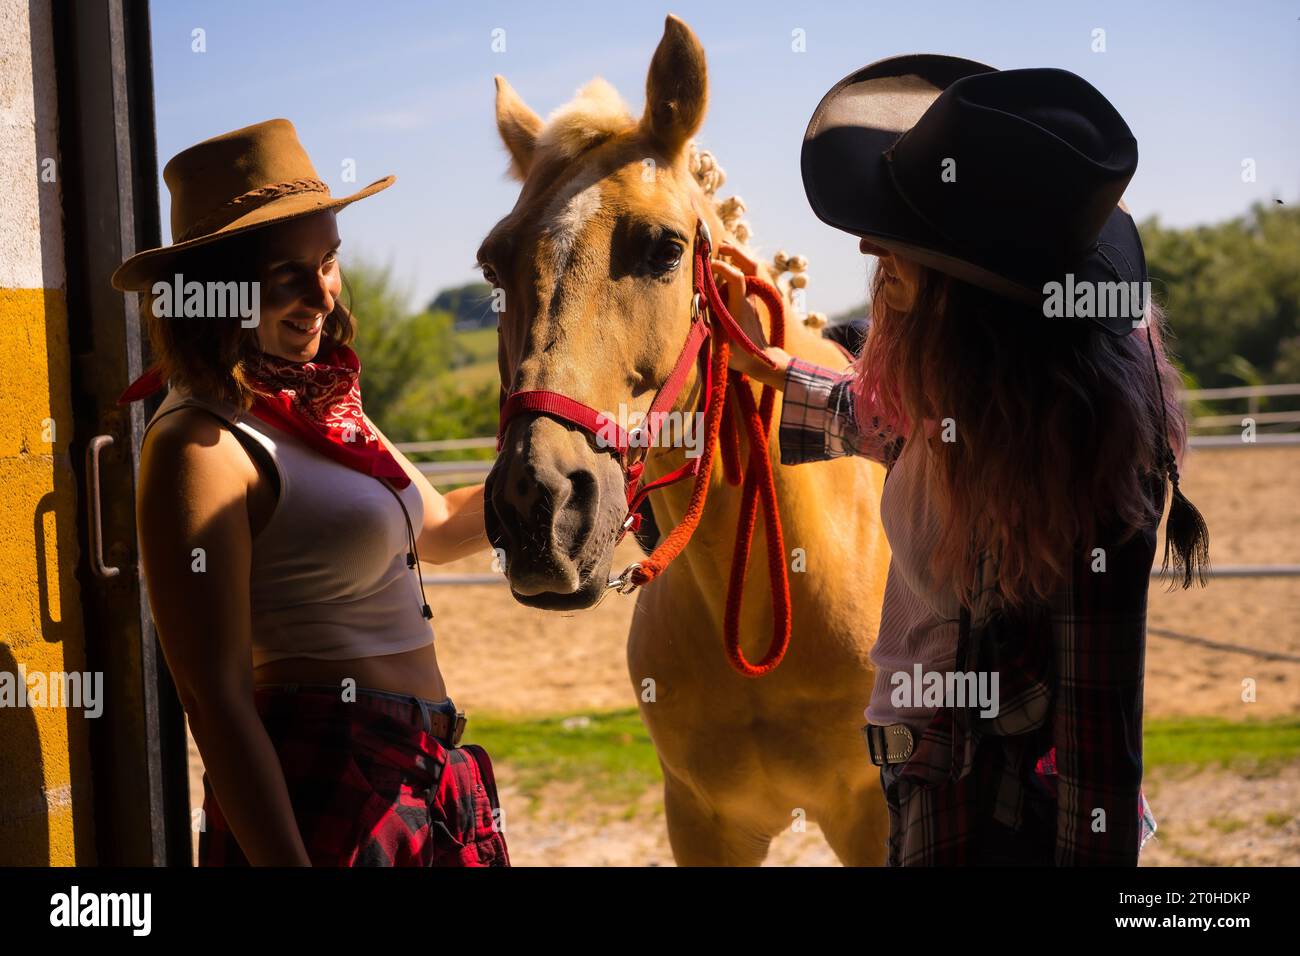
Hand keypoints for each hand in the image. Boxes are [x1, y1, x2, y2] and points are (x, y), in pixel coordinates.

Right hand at [711, 244, 789, 386]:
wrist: (764, 361)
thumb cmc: (743, 356)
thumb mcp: (723, 347)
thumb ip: (710, 328)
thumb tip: (698, 313)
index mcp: (741, 307)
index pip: (738, 279)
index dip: (725, 267)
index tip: (709, 263)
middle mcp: (748, 300)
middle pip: (750, 267)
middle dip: (737, 253)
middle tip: (721, 245)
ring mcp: (751, 300)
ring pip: (751, 270)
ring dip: (739, 257)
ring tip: (724, 248)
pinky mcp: (751, 303)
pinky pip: (747, 279)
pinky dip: (738, 268)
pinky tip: (727, 267)